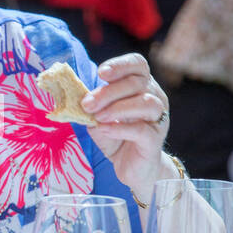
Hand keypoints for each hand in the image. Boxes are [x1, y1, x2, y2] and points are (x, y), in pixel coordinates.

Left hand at [80, 54, 168, 200]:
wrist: (133, 168)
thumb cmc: (117, 137)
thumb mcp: (99, 117)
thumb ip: (91, 105)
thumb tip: (74, 96)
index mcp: (142, 86)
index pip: (138, 64)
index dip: (120, 65)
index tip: (101, 73)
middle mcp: (155, 98)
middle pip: (137, 83)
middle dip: (109, 92)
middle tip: (87, 104)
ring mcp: (158, 119)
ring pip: (146, 102)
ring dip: (118, 107)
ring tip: (98, 117)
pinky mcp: (155, 140)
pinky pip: (142, 129)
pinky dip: (121, 128)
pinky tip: (106, 130)